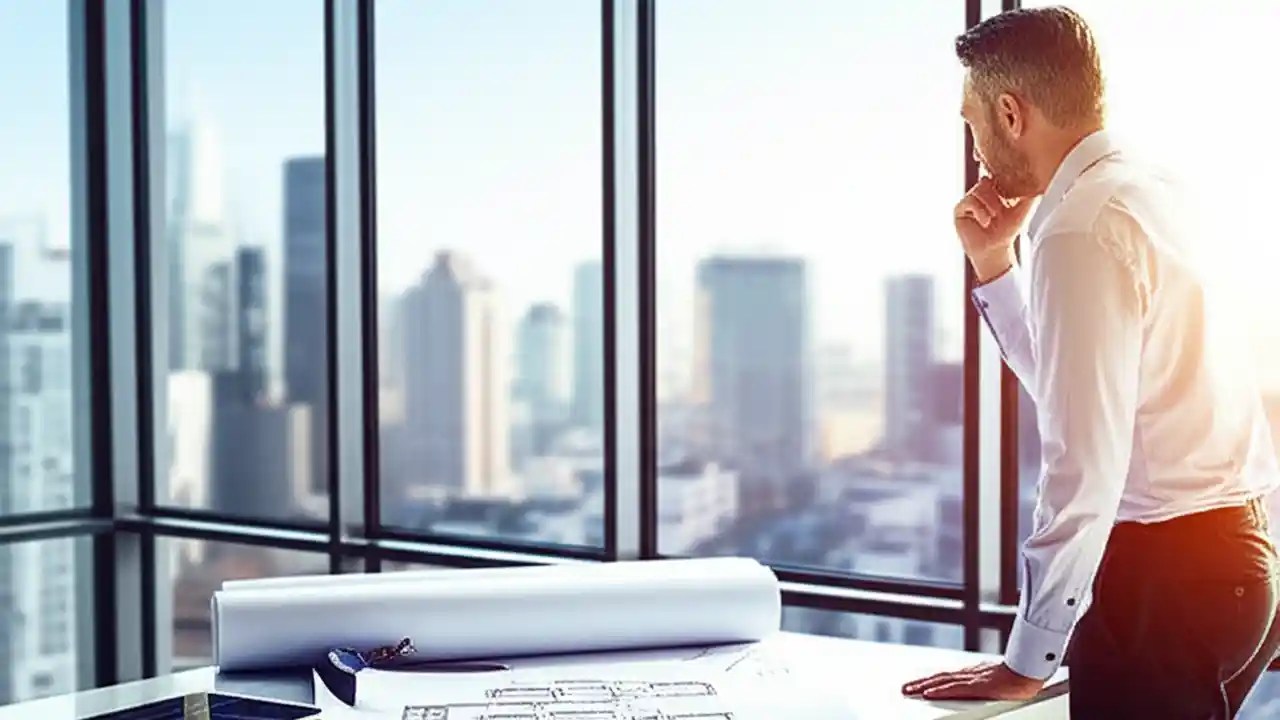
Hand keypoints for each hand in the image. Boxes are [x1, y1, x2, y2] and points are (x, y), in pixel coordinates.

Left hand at [902, 661, 1043, 701]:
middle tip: (905, 689)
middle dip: (922, 683)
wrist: (1031, 671)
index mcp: (974, 674)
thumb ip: (987, 683)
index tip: (919, 685)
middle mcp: (970, 674)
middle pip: (940, 678)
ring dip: (925, 686)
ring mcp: (973, 679)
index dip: (932, 681)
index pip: (948, 677)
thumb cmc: (1019, 677)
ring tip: (910, 690)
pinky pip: (956, 689)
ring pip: (943, 682)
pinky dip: (941, 691)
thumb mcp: (998, 681)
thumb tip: (985, 687)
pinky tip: (929, 693)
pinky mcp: (979, 686)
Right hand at [954, 178, 1033, 282]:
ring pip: (978, 190)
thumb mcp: (1023, 211)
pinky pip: (969, 201)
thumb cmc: (1007, 231)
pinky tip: (985, 221)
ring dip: (989, 204)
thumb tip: (1042, 184)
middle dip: (996, 194)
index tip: (1007, 191)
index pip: (995, 175)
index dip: (1001, 177)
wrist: (995, 249)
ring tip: (994, 217)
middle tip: (1001, 210)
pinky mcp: (959, 210)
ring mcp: (968, 200)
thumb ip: (1031, 196)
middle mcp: (979, 193)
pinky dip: (980, 210)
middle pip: (986, 180)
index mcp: (994, 190)